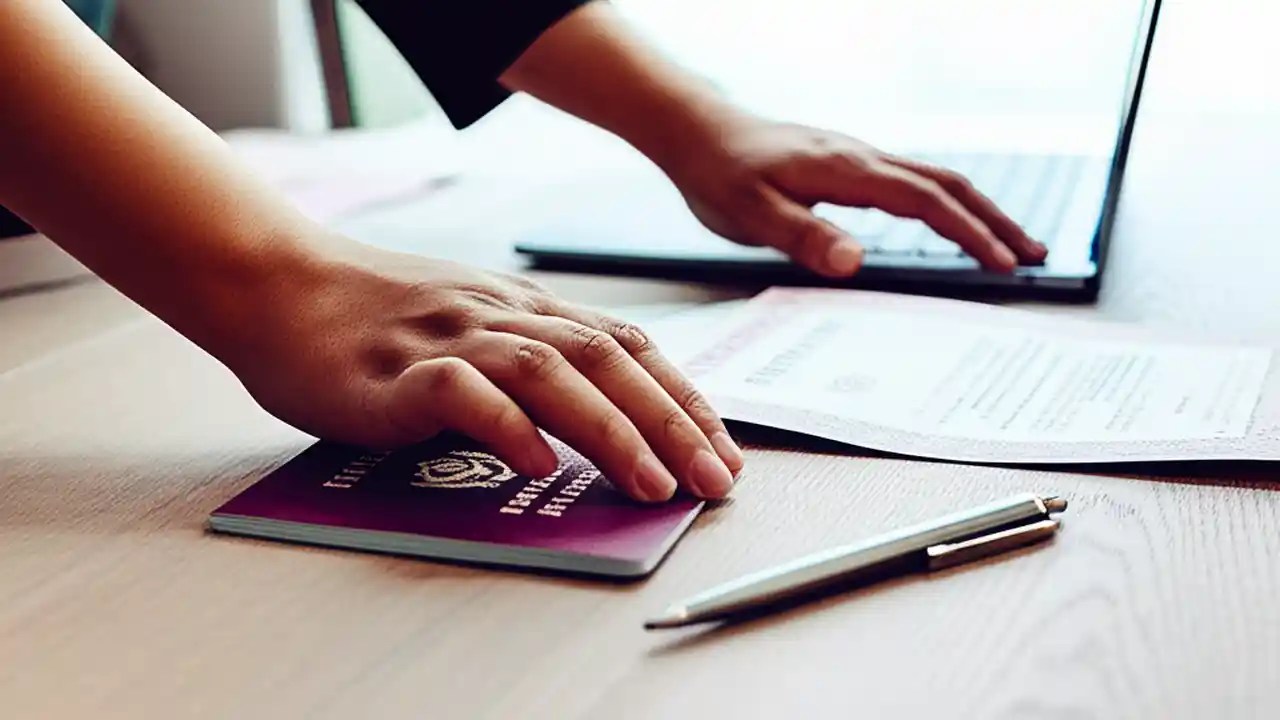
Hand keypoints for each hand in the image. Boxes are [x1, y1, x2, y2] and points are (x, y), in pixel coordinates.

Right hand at [214, 239, 742, 502]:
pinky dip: (507, 428)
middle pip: (606, 359)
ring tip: (651, 483)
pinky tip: (537, 468)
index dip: (682, 396)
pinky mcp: (397, 370)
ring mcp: (450, 338)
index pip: (625, 344)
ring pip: (551, 374)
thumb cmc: (370, 317)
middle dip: (671, 422)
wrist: (274, 282)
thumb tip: (585, 430)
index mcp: (522, 307)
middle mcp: (499, 315)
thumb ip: (521, 367)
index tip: (722, 447)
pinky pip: (462, 395)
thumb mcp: (466, 327)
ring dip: (611, 430)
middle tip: (713, 479)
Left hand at [663, 117, 1048, 276]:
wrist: (698, 132)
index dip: (970, 233)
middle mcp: (862, 157)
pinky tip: (952, 221)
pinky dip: (948, 202)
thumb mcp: (751, 214)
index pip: (926, 202)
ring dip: (978, 209)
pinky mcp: (849, 163)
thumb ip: (803, 237)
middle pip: (948, 184)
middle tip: (1036, 254)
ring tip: (1011, 242)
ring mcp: (859, 157)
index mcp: (847, 170)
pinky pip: (914, 179)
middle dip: (996, 220)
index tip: (1004, 264)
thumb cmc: (720, 174)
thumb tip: (856, 262)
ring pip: (936, 178)